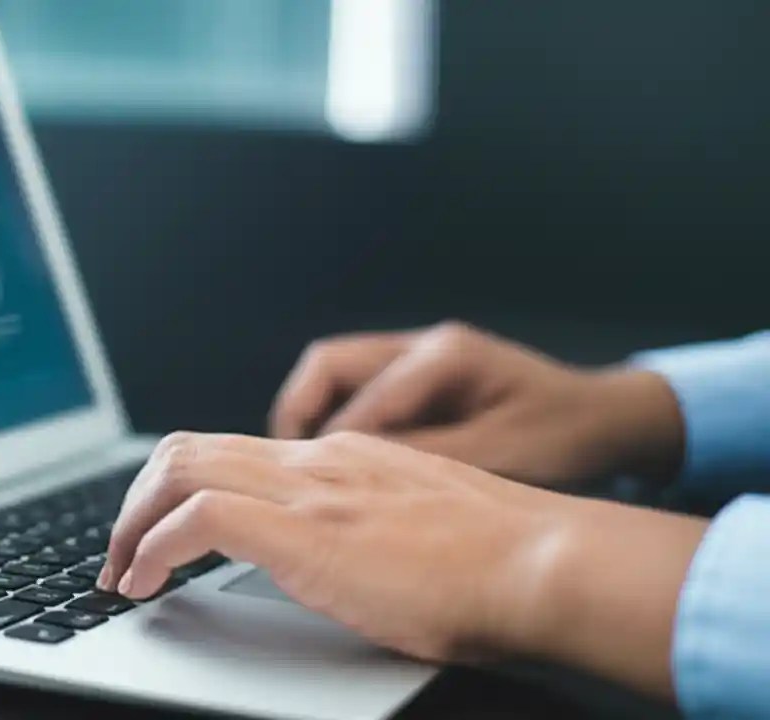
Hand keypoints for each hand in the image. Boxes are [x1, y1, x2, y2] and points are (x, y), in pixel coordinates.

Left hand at [99, 431, 706, 697]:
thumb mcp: (416, 527)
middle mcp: (316, 461)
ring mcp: (308, 489)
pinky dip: (153, 547)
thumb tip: (337, 556)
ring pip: (179, 470)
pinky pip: (195, 519)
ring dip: (131, 522)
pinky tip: (143, 584)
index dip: (179, 488)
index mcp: (342, 459)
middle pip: (189, 448)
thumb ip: (367, 525)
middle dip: (137, 500)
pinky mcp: (303, 529)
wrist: (542, 563)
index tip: (158, 532)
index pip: (232, 450)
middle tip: (119, 552)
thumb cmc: (501, 561)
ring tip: (119, 571)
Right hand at [269, 321, 684, 486]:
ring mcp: (418, 356)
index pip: (365, 399)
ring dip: (311, 416)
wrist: (609, 421)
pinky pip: (356, 392)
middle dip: (299, 414)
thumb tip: (358, 474)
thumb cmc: (566, 437)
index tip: (313, 489)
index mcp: (446, 355)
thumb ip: (429, 459)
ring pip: (335, 375)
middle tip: (282, 465)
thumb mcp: (502, 456)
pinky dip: (336, 421)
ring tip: (299, 465)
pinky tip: (335, 462)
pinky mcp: (418, 377)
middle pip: (329, 365)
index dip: (333, 446)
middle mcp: (424, 345)